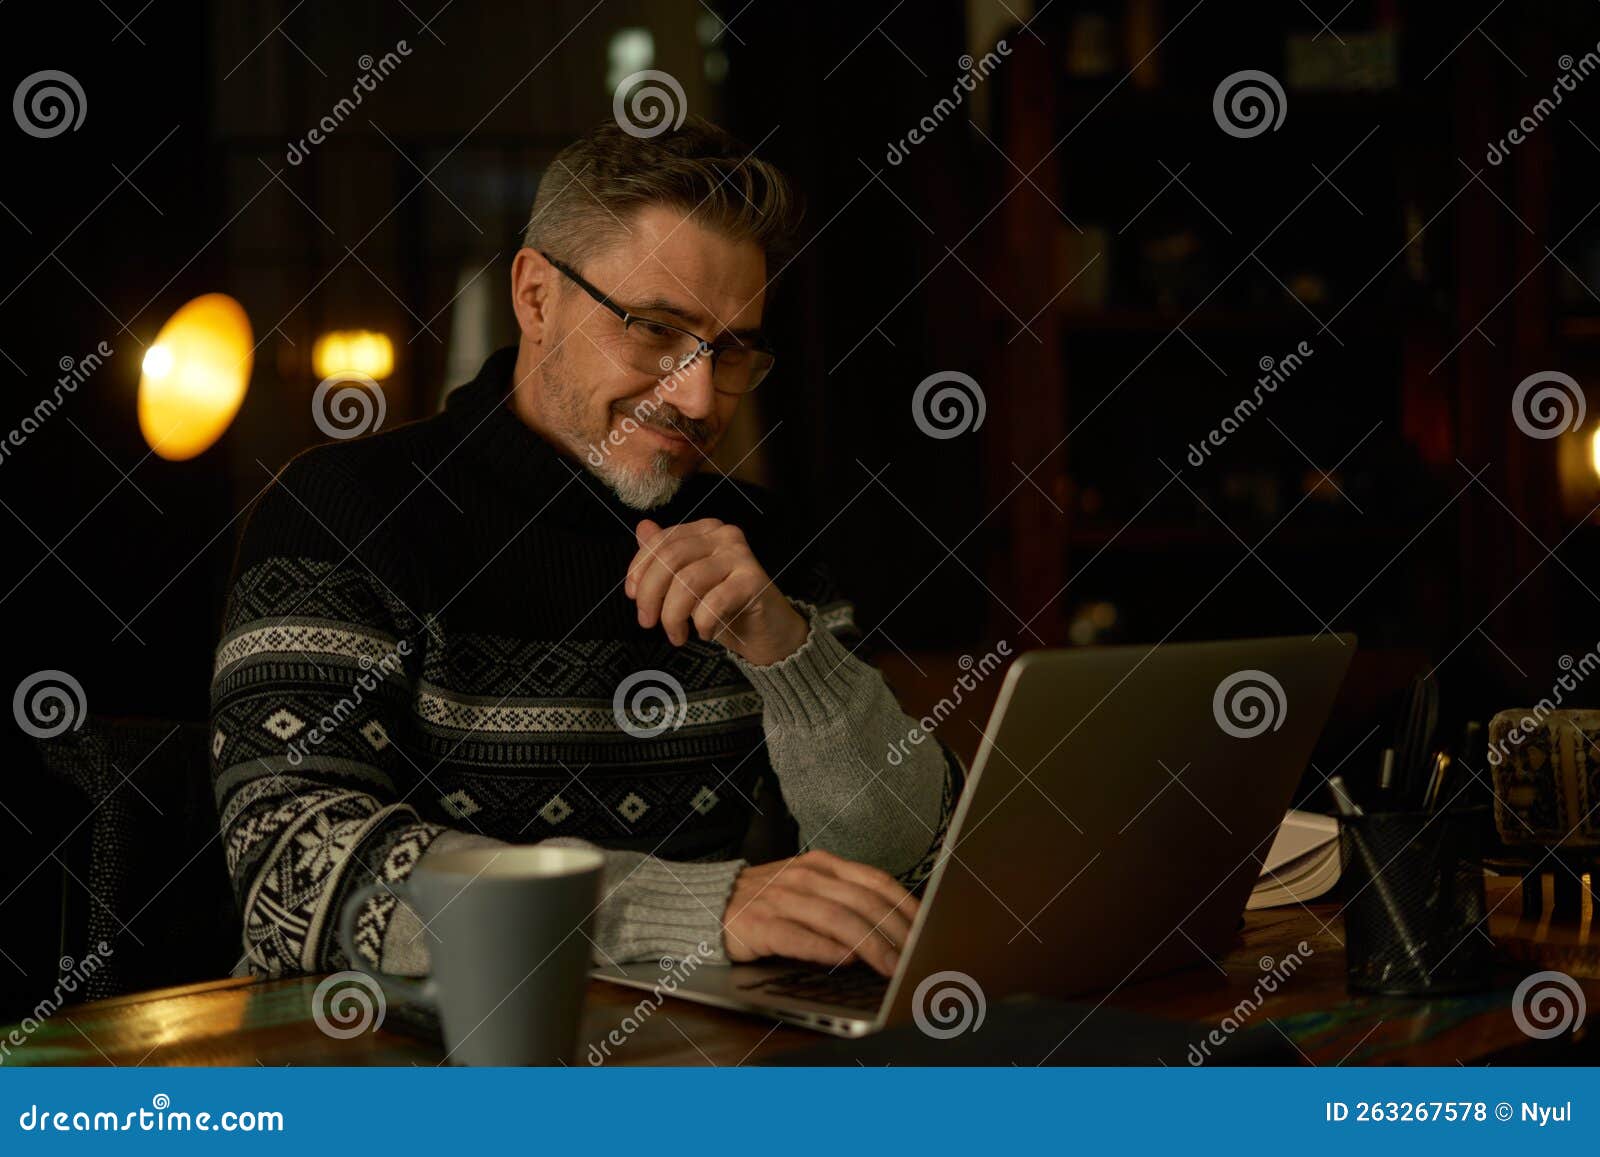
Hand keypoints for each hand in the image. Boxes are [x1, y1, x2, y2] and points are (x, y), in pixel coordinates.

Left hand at [624, 517, 808, 665]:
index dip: (639, 569)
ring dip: (673, 615)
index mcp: (705, 530)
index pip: (661, 541)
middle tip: (648, 623)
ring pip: (687, 582)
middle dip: (650, 595)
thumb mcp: (688, 584)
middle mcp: (724, 536)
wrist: (769, 631)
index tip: (632, 597)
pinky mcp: (753, 580)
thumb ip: (665, 556)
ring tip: (677, 636)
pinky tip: (705, 633)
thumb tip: (642, 528)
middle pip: (670, 559)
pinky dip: (702, 623)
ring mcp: (740, 556)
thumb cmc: (726, 607)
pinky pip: (713, 602)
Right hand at [721, 850, 920, 975]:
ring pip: (838, 919)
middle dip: (896, 932)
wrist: (704, 903)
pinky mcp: (760, 924)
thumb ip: (842, 900)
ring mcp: (782, 899)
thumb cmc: (763, 902)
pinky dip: (827, 949)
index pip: (875, 881)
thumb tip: (892, 929)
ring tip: (892, 967)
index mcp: (822, 865)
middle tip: (917, 957)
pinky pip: (800, 936)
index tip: (928, 928)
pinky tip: (847, 961)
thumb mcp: (806, 889)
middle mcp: (805, 877)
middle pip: (862, 902)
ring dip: (870, 945)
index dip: (906, 905)